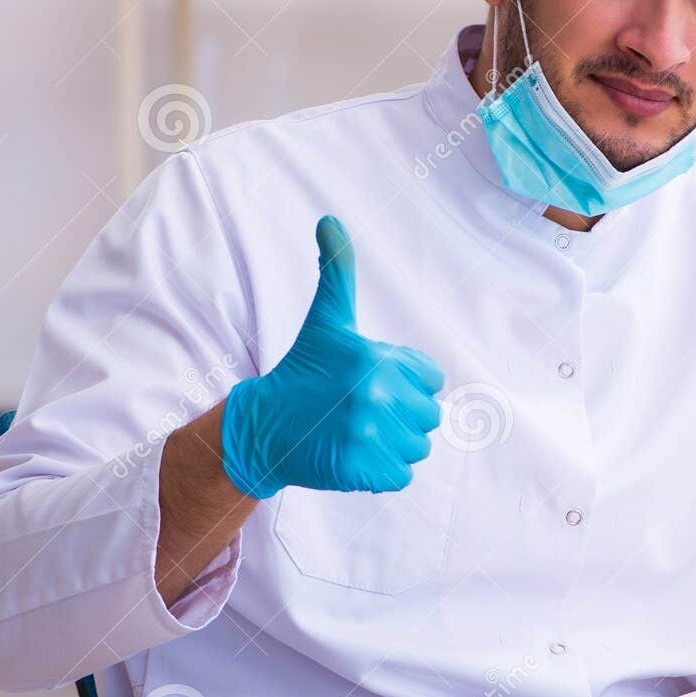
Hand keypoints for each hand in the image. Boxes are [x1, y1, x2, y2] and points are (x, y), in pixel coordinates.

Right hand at [220, 215, 444, 498]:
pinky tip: (352, 453)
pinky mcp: (362, 471)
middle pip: (427, 415)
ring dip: (392, 444)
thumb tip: (330, 220)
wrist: (264, 428)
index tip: (371, 383)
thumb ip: (337, 273)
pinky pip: (400, 476)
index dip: (406, 382)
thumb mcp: (325, 321)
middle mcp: (375, 395)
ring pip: (416, 447)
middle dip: (400, 415)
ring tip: (356, 431)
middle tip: (359, 410)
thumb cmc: (302, 371)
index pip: (431, 379)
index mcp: (375, 358)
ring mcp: (369, 436)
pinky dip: (381, 471)